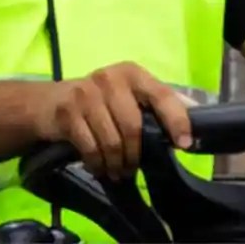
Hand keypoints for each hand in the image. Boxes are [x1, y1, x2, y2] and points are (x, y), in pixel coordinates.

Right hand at [28, 62, 193, 180]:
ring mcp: (86, 93)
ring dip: (116, 163)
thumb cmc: (98, 101)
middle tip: (132, 169)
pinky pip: (90, 148)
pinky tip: (98, 167)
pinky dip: (97, 164)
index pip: (161, 95)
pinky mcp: (67, 112)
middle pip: (133, 126)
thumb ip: (158, 102)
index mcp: (132, 73)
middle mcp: (110, 78)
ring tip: (116, 171)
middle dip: (135, 155)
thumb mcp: (128, 95)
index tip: (184, 144)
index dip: (176, 120)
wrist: (48, 103)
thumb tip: (196, 112)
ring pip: (112, 141)